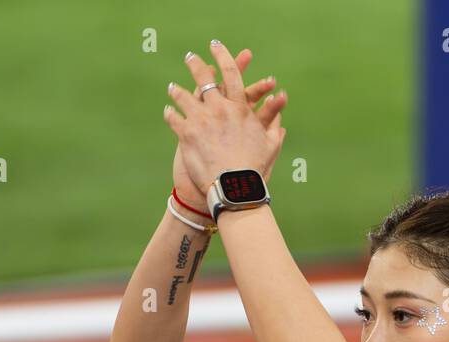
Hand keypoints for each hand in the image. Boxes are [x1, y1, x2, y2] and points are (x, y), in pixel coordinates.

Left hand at [165, 41, 287, 202]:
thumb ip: (274, 126)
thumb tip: (280, 116)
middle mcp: (219, 109)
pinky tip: (168, 111)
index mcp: (239, 109)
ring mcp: (201, 120)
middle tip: (190, 57)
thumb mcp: (271, 146)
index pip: (231, 74)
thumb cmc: (255, 169)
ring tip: (172, 88)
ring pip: (184, 97)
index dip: (223, 57)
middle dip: (196, 65)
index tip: (215, 46)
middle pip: (203, 79)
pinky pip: (174, 118)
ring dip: (178, 91)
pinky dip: (171, 114)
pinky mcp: (187, 135)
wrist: (234, 188)